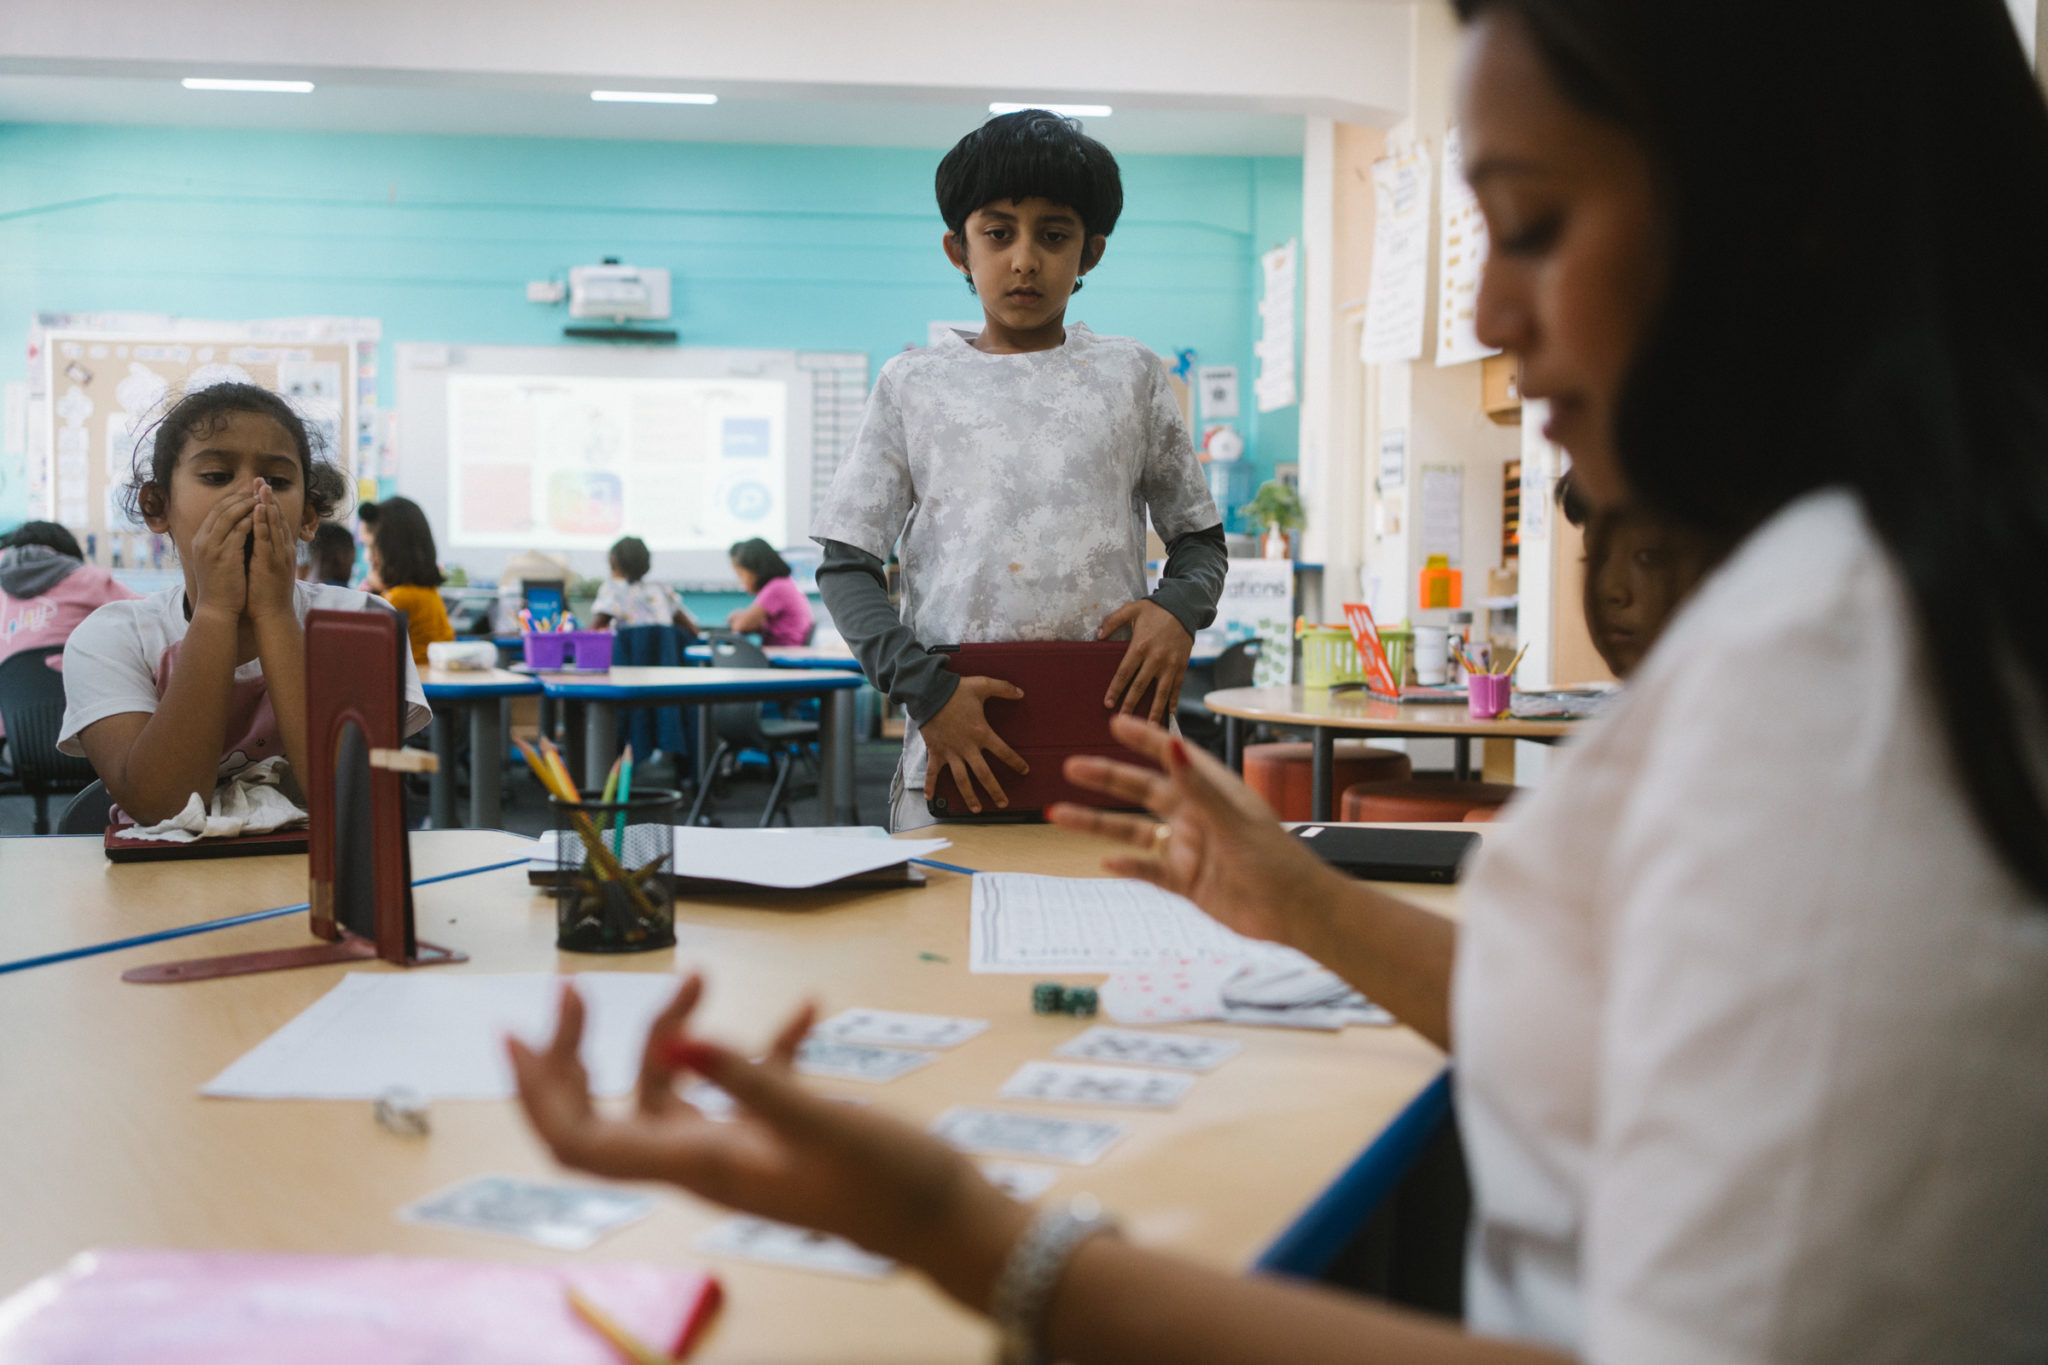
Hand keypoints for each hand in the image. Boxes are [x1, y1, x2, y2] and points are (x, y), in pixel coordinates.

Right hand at [188, 485, 254, 619]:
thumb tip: (237, 529)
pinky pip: (238, 531)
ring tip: (262, 496)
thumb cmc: (222, 586)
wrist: (217, 609)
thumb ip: (223, 543)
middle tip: (257, 487)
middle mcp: (203, 540)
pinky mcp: (223, 555)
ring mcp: (211, 547)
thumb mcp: (218, 559)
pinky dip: (250, 520)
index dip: (233, 498)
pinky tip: (262, 514)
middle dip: (241, 496)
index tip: (249, 490)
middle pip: (221, 508)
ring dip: (246, 504)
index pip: (216, 510)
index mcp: (201, 539)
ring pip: (229, 515)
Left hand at [246, 481, 299, 622]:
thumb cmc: (266, 595)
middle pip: (278, 518)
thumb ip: (264, 554)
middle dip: (269, 498)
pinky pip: (267, 538)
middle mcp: (283, 550)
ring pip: (275, 525)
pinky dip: (264, 522)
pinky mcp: (271, 562)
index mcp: (281, 551)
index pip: (276, 522)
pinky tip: (260, 509)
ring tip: (262, 487)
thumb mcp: (266, 569)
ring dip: (268, 504)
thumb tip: (255, 542)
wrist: (273, 615)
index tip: (260, 488)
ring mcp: (279, 555)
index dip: (269, 504)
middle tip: (261, 479)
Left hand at [507, 978, 1028, 1296]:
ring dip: (670, 1032)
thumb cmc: (892, 1183)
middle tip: (573, 994)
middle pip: (604, 1115)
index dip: (539, 1094)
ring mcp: (739, 1150)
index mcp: (698, 1166)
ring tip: (700, 978)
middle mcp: (704, 1162)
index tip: (522, 1033)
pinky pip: (746, 1085)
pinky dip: (760, 1043)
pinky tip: (806, 1010)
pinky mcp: (779, 1137)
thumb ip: (750, 1079)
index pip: (581, 1142)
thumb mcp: (821, 1121)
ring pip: (669, 1089)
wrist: (950, 1223)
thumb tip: (677, 1043)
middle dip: (577, 1057)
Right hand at [920, 675, 1028, 812]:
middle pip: (984, 775)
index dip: (1016, 762)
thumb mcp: (982, 685)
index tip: (1024, 771)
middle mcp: (967, 747)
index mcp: (981, 733)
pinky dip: (930, 785)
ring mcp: (950, 752)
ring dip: (970, 796)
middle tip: (1003, 803)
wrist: (927, 692)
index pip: (1004, 752)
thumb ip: (1003, 688)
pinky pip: (932, 772)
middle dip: (995, 790)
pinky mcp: (935, 752)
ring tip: (977, 809)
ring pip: (962, 780)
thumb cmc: (955, 690)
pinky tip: (930, 799)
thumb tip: (1021, 693)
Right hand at [1049, 714, 1351, 950]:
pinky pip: (1148, 869)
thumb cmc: (1276, 861)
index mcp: (1212, 791)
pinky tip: (1105, 861)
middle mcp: (1196, 815)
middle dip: (1108, 778)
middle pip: (1143, 790)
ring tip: (1061, 814)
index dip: (1145, 738)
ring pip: (1135, 831)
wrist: (1295, 914)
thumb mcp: (1233, 820)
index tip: (1115, 721)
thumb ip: (1197, 786)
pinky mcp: (1186, 882)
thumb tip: (1170, 747)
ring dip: (1100, 823)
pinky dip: (1127, 865)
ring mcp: (1188, 848)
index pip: (1172, 757)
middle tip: (1072, 766)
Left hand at [1097, 600, 1191, 723]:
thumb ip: (1112, 621)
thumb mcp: (1131, 609)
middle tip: (1122, 719)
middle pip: (1140, 686)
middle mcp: (1155, 658)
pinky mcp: (1182, 666)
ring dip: (1154, 710)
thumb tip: (1098, 636)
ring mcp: (1170, 664)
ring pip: (1161, 692)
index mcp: (1140, 646)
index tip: (1108, 703)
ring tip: (1149, 726)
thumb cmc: (1155, 609)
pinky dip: (1173, 701)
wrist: (1184, 607)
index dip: (1116, 689)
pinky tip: (1169, 714)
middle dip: (1130, 704)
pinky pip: (1177, 687)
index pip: (1124, 673)